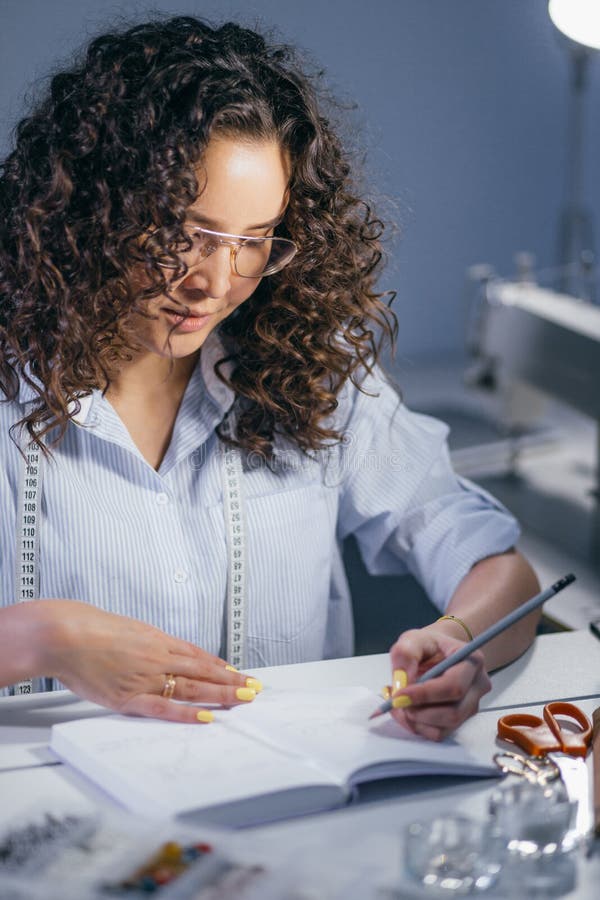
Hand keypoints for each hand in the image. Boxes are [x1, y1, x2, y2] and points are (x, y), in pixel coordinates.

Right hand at [29, 599, 259, 721]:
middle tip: (255, 688)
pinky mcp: (129, 697)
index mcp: (157, 640)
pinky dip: (186, 713)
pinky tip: (206, 717)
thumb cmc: (89, 629)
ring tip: (243, 699)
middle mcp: (158, 657)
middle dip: (231, 681)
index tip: (237, 673)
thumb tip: (159, 649)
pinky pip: (163, 708)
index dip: (220, 666)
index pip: (197, 655)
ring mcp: (146, 677)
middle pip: (203, 670)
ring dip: (220, 693)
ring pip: (192, 687)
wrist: (65, 634)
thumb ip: (146, 643)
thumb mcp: (127, 629)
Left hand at [386, 625, 490, 740]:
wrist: (436, 654)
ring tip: (397, 701)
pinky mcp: (460, 720)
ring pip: (444, 727)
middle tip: (395, 701)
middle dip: (418, 711)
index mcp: (472, 660)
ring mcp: (471, 706)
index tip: (399, 695)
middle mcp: (477, 686)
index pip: (454, 686)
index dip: (425, 695)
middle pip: (453, 712)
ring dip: (414, 720)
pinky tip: (406, 708)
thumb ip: (405, 655)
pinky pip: (437, 734)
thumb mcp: (412, 640)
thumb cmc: (428, 646)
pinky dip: (416, 726)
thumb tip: (402, 683)